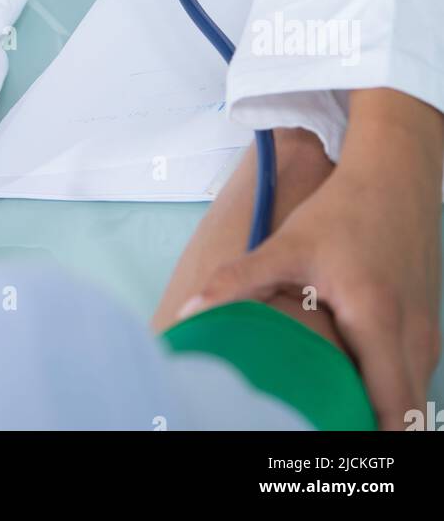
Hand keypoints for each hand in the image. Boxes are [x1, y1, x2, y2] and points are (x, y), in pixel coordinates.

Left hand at [172, 145, 442, 430]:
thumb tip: (191, 312)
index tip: (328, 435)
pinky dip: (390, 395)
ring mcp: (428, 335)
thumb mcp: (287, 245)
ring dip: (380, 415)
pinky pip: (415, 381)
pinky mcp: (427, 330)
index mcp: (379, 321)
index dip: (364, 436)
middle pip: (408, 419)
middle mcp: (414, 337)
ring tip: (332, 417)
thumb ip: (239, 280)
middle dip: (369, 433)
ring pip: (414, 401)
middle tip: (320, 430)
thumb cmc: (343, 210)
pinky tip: (355, 393)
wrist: (396, 174)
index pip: (392, 412)